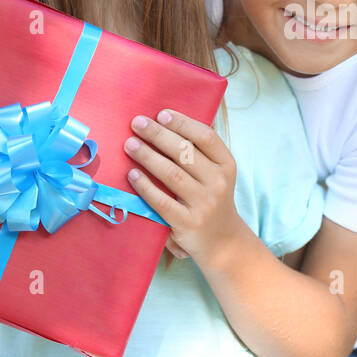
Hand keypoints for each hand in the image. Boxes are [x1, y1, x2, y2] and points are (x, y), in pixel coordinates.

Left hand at [123, 108, 241, 262]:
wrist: (223, 242)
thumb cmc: (212, 200)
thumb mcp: (217, 175)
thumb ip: (200, 153)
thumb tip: (166, 124)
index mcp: (226, 165)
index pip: (206, 137)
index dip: (183, 123)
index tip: (161, 114)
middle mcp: (218, 183)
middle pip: (185, 152)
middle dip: (158, 135)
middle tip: (137, 123)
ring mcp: (204, 204)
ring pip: (172, 174)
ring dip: (148, 156)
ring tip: (130, 144)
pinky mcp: (188, 223)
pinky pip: (162, 201)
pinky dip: (145, 186)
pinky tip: (132, 174)